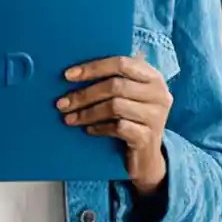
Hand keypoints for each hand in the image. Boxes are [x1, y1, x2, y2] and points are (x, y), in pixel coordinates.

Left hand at [59, 56, 172, 194]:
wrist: (147, 157)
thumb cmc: (132, 118)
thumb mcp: (130, 95)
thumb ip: (114, 78)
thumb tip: (74, 72)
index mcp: (153, 77)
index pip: (122, 63)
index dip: (93, 68)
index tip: (67, 75)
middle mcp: (159, 94)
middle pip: (116, 86)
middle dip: (85, 94)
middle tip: (62, 103)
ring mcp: (156, 116)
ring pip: (115, 106)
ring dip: (87, 113)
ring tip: (70, 118)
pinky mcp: (148, 137)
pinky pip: (118, 128)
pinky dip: (99, 128)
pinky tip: (88, 130)